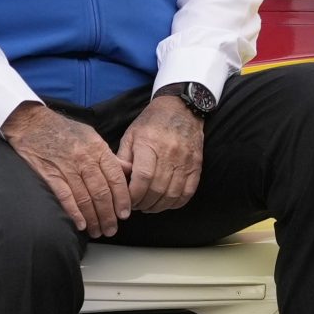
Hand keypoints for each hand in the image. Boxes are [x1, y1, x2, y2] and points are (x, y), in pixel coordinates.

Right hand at [0, 102, 129, 236]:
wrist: (31, 123)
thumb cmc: (63, 130)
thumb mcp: (91, 136)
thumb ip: (108, 156)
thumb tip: (127, 171)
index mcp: (97, 148)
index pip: (115, 178)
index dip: (122, 198)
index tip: (125, 214)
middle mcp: (84, 158)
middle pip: (101, 192)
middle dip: (109, 214)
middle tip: (112, 229)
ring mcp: (66, 167)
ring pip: (85, 198)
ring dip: (93, 218)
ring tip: (98, 231)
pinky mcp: (49, 174)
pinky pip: (65, 197)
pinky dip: (74, 212)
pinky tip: (81, 224)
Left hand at [118, 92, 204, 212]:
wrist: (182, 108)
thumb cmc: (152, 122)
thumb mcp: (131, 135)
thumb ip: (122, 158)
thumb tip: (116, 180)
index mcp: (149, 144)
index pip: (142, 177)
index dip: (133, 195)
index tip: (126, 200)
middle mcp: (170, 153)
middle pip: (157, 189)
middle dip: (143, 203)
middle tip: (135, 206)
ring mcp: (185, 160)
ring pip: (172, 194)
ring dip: (158, 206)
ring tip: (148, 206)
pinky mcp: (196, 165)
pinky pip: (188, 192)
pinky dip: (176, 203)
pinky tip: (165, 203)